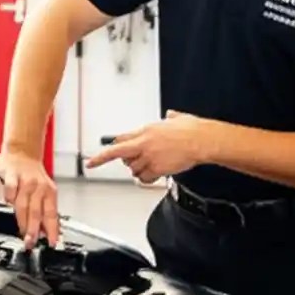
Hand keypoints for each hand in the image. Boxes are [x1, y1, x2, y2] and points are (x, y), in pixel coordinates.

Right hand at [0, 149, 59, 248]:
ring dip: (22, 221)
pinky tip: (8, 205)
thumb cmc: (32, 175)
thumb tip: (46, 232)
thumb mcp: (44, 192)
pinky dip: (9, 198)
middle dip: (34, 230)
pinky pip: (10, 189)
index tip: (52, 242)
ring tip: (22, 233)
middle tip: (31, 243)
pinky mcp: (11, 175)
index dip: (52, 229)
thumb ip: (44, 211)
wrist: (22, 152)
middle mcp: (39, 186)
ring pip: (23, 204)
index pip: (52, 214)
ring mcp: (25, 181)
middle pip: (37, 212)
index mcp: (49, 192)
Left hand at [84, 110, 213, 182]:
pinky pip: (145, 178)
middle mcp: (144, 143)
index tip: (93, 160)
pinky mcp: (158, 168)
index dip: (107, 151)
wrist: (202, 140)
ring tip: (150, 165)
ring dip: (138, 169)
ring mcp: (150, 156)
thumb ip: (170, 118)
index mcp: (145, 130)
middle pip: (119, 154)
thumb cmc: (191, 129)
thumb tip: (170, 115)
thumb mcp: (176, 118)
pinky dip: (147, 178)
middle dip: (116, 159)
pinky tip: (155, 174)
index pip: (118, 140)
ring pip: (132, 169)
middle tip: (121, 160)